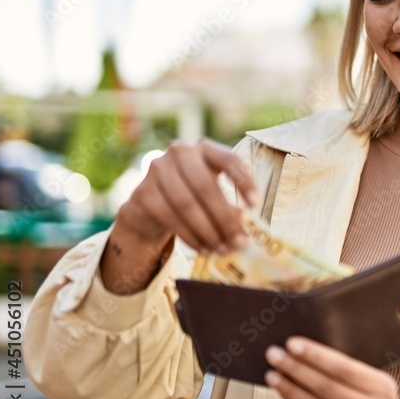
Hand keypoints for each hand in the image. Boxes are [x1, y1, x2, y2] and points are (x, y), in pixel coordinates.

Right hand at [119, 139, 259, 254]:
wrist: (150, 206)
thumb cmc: (192, 196)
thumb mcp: (214, 195)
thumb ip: (229, 208)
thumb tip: (244, 234)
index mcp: (205, 149)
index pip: (229, 159)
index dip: (244, 181)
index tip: (255, 206)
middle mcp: (180, 153)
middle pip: (206, 187)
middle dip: (225, 219)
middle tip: (239, 242)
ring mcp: (157, 170)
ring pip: (187, 205)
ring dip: (208, 232)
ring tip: (223, 249)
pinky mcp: (143, 193)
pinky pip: (171, 218)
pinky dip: (191, 237)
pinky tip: (204, 249)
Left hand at [265, 338, 399, 398]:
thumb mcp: (377, 381)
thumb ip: (349, 371)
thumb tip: (308, 352)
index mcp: (382, 388)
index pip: (344, 368)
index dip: (316, 356)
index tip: (292, 344)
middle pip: (326, 388)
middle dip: (296, 369)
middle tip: (274, 355)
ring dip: (290, 390)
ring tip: (272, 375)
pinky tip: (283, 393)